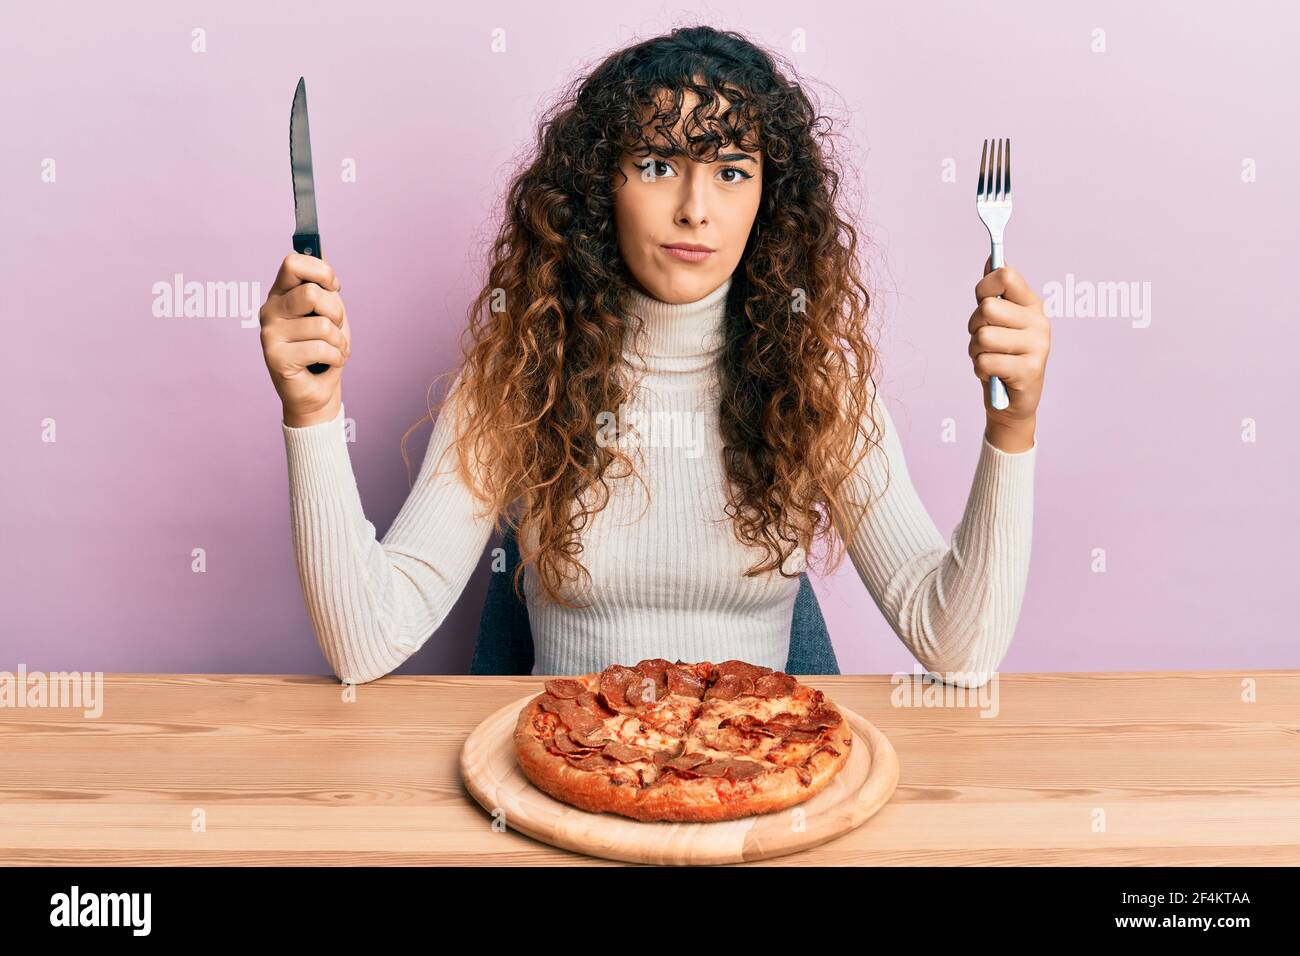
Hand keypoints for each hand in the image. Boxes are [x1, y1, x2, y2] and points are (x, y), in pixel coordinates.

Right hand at [260, 252, 350, 424]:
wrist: (317, 392)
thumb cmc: (324, 349)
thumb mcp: (329, 312)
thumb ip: (322, 283)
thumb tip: (320, 246)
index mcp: (280, 293)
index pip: (292, 263)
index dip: (321, 271)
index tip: (334, 287)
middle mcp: (269, 310)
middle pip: (311, 293)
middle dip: (336, 312)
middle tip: (336, 328)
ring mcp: (269, 334)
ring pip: (322, 325)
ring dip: (340, 341)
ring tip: (335, 350)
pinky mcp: (275, 358)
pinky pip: (321, 348)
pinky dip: (337, 357)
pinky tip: (330, 363)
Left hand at [968, 256, 1049, 433]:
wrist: (1010, 401)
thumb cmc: (1000, 356)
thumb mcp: (996, 321)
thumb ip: (994, 291)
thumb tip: (992, 258)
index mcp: (1032, 304)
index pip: (1006, 275)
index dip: (984, 287)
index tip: (982, 301)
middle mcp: (1040, 321)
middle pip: (987, 308)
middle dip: (974, 327)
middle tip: (985, 341)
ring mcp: (1038, 346)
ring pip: (983, 336)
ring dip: (976, 351)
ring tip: (990, 358)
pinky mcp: (1030, 370)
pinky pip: (986, 361)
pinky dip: (981, 369)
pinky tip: (994, 374)